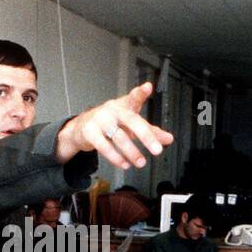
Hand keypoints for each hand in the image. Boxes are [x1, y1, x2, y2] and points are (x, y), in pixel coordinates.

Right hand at [55, 82, 172, 169]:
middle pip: (131, 120)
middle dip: (146, 136)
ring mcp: (100, 120)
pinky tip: (124, 164)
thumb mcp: (130, 123)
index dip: (140, 93)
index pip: (133, 97)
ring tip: (141, 162)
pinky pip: (104, 146)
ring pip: (119, 137)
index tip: (147, 88)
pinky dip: (115, 157)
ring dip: (132, 152)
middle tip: (157, 150)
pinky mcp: (90, 133)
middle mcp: (112, 110)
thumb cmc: (111, 122)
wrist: (82, 127)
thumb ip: (150, 131)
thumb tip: (168, 139)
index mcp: (124, 105)